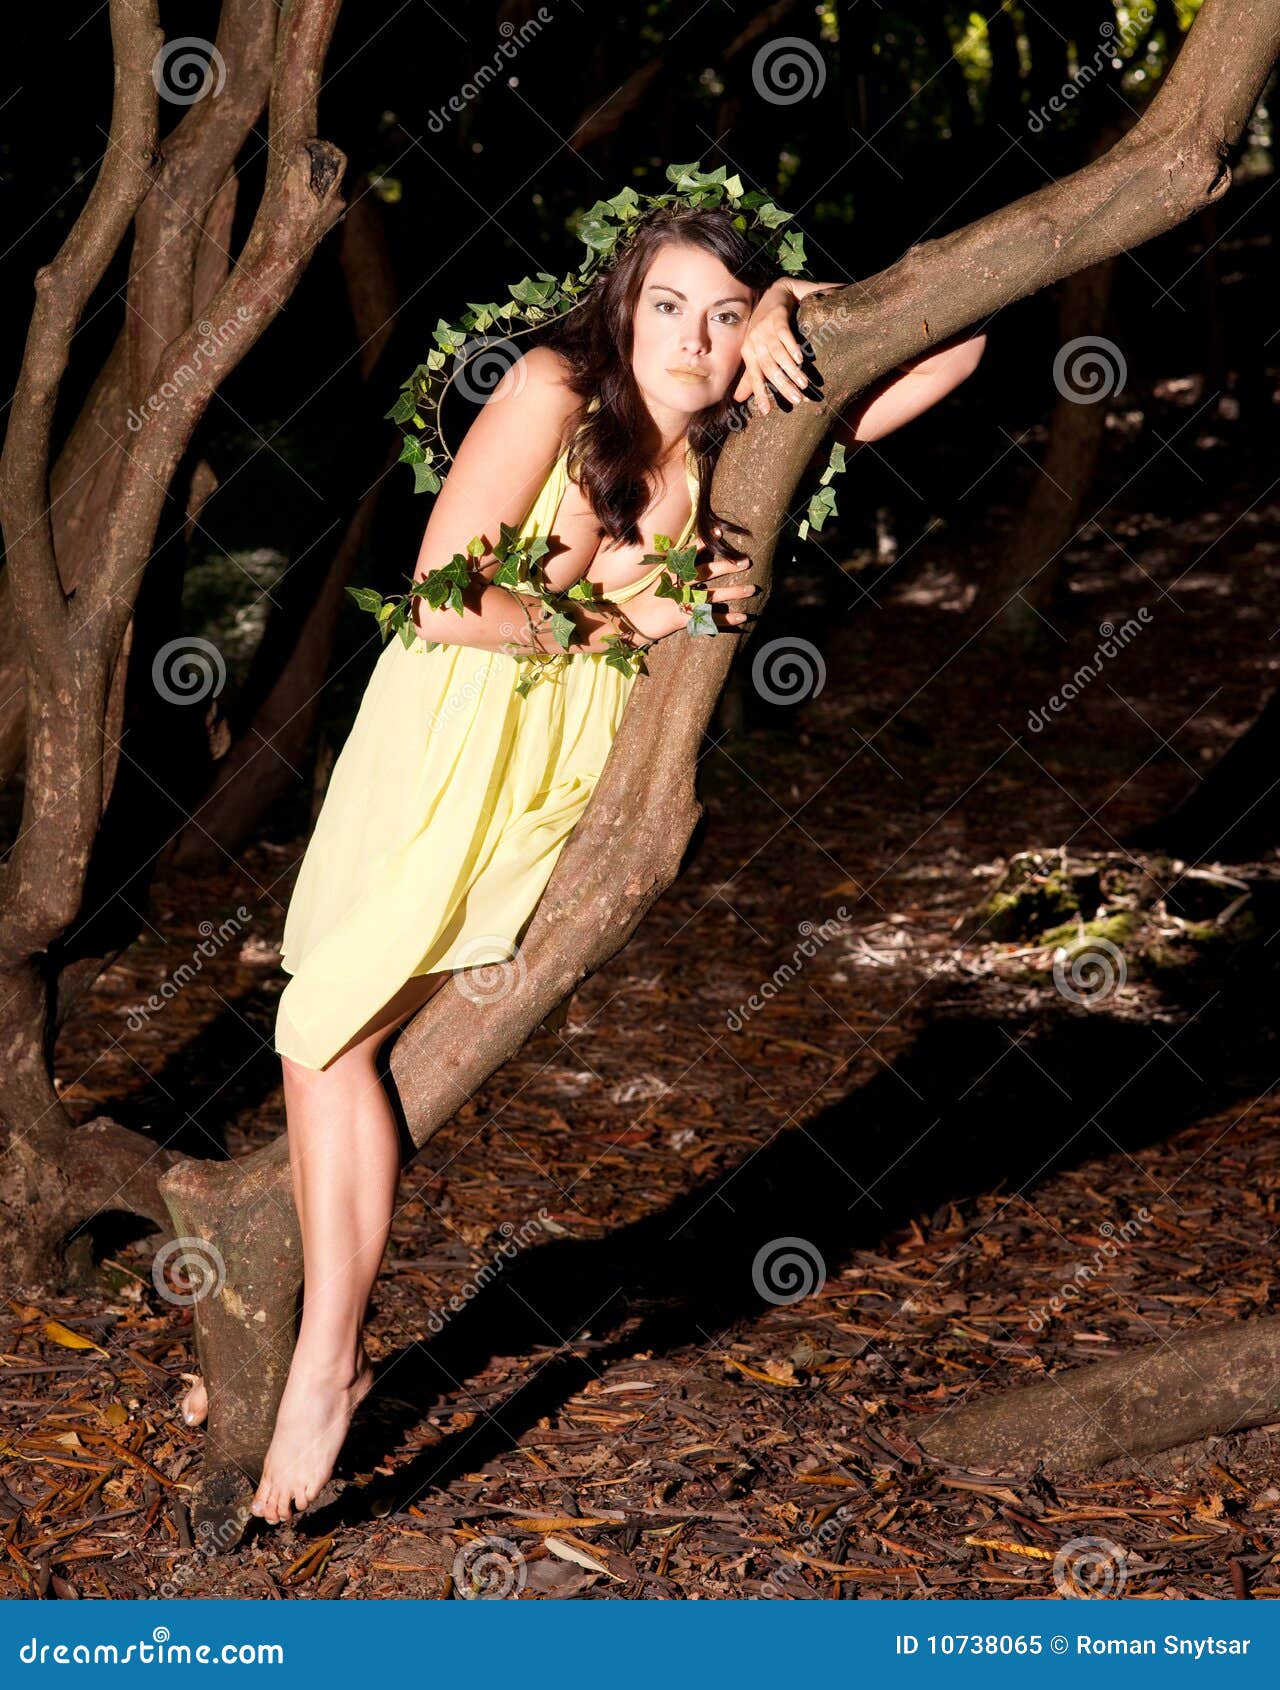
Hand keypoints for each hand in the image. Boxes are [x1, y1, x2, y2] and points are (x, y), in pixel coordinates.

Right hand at [619, 532, 757, 641]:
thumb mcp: (654, 581)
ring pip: (713, 595)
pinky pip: (709, 619)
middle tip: (746, 561)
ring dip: (734, 592)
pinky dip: (726, 619)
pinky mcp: (682, 619)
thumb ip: (669, 571)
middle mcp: (677, 584)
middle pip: (706, 571)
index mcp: (669, 572)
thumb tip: (684, 563)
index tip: (719, 531)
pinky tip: (742, 617)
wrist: (627, 622)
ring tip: (752, 588)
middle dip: (727, 566)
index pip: (689, 553)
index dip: (705, 542)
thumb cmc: (642, 601)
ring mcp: (680, 601)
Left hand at [732, 280, 811, 414]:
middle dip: (782, 385)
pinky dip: (792, 348)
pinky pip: (784, 336)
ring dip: (791, 370)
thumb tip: (738, 399)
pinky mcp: (778, 318)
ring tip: (803, 384)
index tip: (767, 412)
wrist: (775, 292)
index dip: (760, 394)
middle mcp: (754, 341)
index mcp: (748, 351)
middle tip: (796, 400)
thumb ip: (749, 375)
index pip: (755, 377)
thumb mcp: (754, 350)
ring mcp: (765, 329)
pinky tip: (800, 360)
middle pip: (768, 368)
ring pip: (778, 354)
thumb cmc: (764, 326)